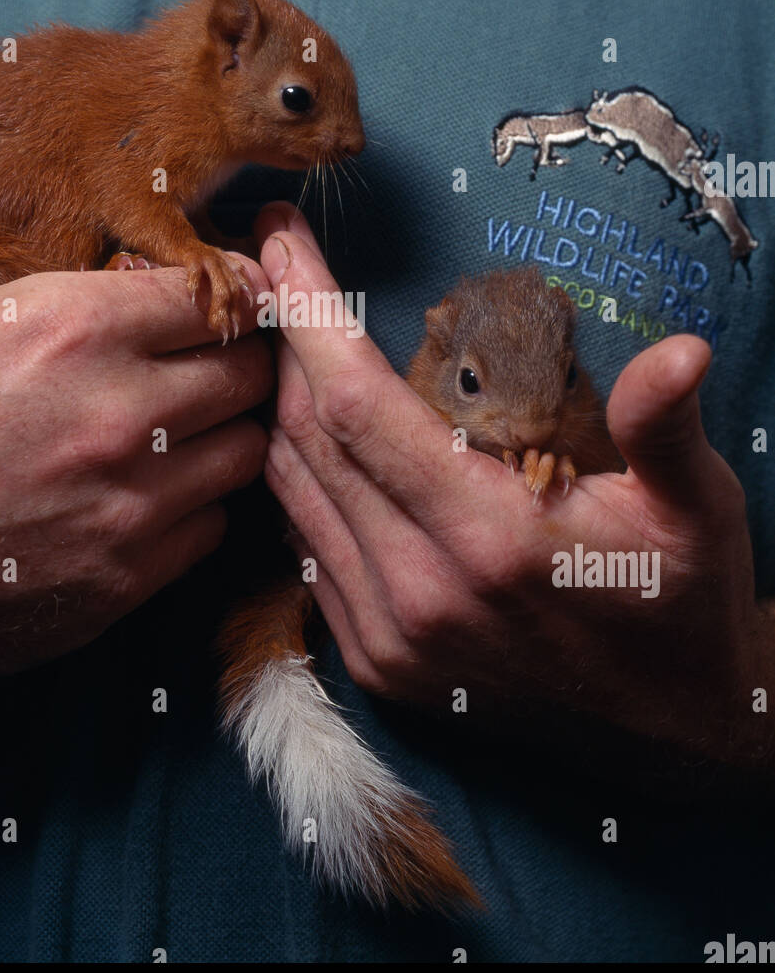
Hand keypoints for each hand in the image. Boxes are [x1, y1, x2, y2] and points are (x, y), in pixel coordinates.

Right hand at [0, 259, 271, 677]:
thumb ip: (16, 296)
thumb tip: (56, 286)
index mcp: (73, 328)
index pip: (216, 294)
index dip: (228, 296)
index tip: (230, 306)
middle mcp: (119, 411)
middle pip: (248, 372)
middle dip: (236, 364)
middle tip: (211, 371)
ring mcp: (129, 502)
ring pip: (245, 454)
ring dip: (222, 439)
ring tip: (184, 438)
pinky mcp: (121, 579)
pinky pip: (207, 530)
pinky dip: (190, 511)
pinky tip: (148, 502)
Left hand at [255, 205, 773, 779]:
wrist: (667, 733)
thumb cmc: (681, 604)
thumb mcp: (696, 511)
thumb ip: (667, 429)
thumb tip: (682, 352)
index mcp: (489, 540)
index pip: (358, 407)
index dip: (311, 315)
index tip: (283, 238)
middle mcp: (419, 591)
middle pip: (307, 437)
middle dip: (282, 338)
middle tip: (275, 263)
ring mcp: (388, 635)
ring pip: (291, 489)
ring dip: (279, 402)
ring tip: (286, 332)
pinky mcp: (375, 661)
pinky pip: (306, 544)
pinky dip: (299, 475)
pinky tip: (313, 431)